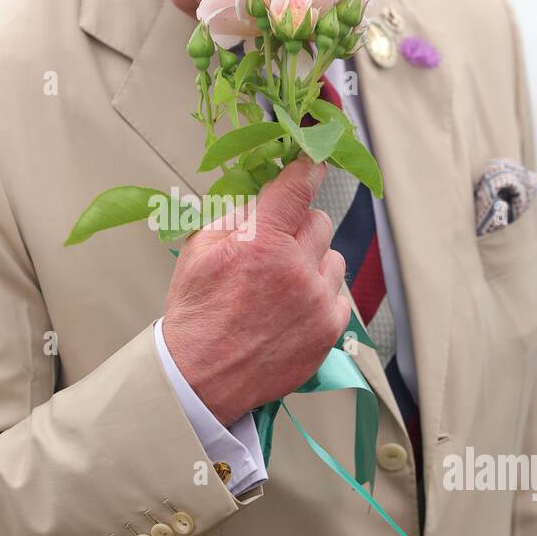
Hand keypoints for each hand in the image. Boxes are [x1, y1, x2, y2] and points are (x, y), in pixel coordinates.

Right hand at [162, 154, 350, 427]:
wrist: (201, 378)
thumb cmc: (196, 315)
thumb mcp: (199, 250)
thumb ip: (236, 217)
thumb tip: (264, 198)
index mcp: (261, 242)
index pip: (298, 187)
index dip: (309, 166)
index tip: (315, 157)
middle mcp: (296, 268)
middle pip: (319, 221)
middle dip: (298, 227)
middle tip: (273, 248)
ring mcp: (317, 300)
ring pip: (332, 257)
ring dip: (312, 263)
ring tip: (281, 287)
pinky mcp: (329, 329)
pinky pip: (339, 295)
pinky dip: (321, 296)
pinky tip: (293, 309)